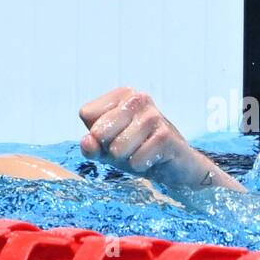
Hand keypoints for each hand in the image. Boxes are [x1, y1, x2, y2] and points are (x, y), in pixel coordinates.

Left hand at [78, 87, 240, 191]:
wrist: (173, 165)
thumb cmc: (135, 151)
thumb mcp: (106, 150)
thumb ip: (91, 147)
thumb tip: (87, 141)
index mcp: (122, 94)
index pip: (86, 113)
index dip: (94, 133)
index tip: (114, 134)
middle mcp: (138, 98)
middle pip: (99, 132)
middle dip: (109, 148)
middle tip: (128, 146)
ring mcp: (153, 115)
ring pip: (117, 148)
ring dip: (125, 158)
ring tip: (140, 151)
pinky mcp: (166, 135)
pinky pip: (135, 160)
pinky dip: (139, 165)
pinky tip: (152, 158)